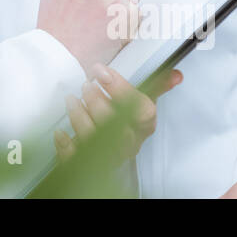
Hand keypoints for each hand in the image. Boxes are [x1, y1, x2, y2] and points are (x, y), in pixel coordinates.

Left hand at [53, 64, 182, 164]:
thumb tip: (176, 74)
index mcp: (144, 126)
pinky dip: (67, 145)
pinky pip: (76, 159)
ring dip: (80, 118)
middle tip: (86, 85)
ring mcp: (109, 155)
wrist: (109, 150)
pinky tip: (61, 132)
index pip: (141, 109)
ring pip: (96, 142)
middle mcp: (129, 142)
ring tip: (72, 100)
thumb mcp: (140, 101)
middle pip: (117, 127)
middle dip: (97, 102)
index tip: (101, 71)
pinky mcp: (88, 165)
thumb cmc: (124, 121)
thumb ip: (156, 86)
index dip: (121, 89)